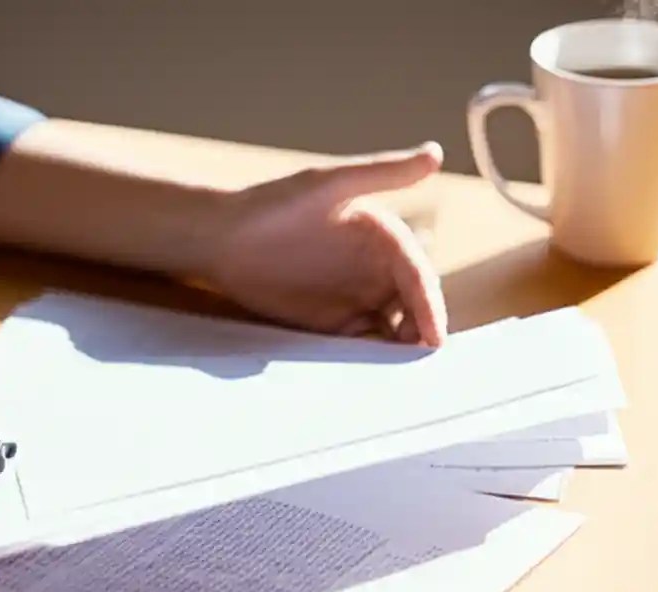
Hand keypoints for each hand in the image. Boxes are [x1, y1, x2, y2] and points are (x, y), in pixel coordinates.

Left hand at [206, 142, 447, 345]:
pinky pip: (361, 342)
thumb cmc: (274, 203)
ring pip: (391, 327)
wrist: (220, 237)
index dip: (428, 304)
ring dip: (398, 348)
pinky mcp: (332, 321)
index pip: (416, 275)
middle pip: (411, 306)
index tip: (434, 336)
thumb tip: (437, 153)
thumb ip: (382, 173)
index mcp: (384, 238)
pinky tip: (367, 369)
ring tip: (397, 372)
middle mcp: (375, 269)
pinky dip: (370, 356)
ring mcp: (355, 297)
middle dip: (419, 331)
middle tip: (417, 361)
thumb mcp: (331, 184)